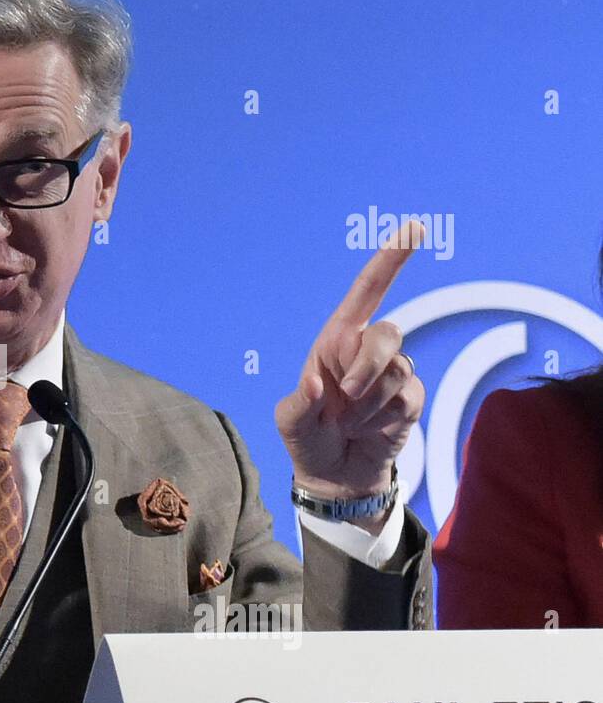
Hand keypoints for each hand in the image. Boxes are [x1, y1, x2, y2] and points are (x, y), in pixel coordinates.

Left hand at [274, 222, 425, 529]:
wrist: (334, 475)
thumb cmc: (307, 437)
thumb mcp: (290, 420)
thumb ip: (300, 401)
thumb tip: (320, 382)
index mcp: (336, 340)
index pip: (367, 291)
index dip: (389, 259)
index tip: (412, 227)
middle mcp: (367, 349)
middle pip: (388, 333)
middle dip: (366, 368)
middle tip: (344, 397)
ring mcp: (394, 373)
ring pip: (397, 370)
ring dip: (368, 403)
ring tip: (349, 421)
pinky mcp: (411, 398)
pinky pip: (406, 398)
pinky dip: (381, 420)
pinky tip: (369, 431)